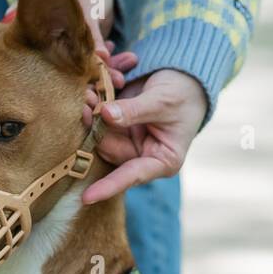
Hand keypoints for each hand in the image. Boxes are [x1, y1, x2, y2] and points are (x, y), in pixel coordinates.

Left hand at [81, 69, 207, 203]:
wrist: (186, 75)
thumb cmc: (184, 93)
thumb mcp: (163, 101)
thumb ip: (134, 110)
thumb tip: (104, 115)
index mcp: (161, 160)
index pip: (132, 176)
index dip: (108, 186)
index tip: (86, 197)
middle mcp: (141, 155)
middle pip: (108, 149)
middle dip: (95, 126)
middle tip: (87, 98)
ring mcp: (127, 140)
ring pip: (99, 132)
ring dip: (93, 110)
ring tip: (90, 89)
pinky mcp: (117, 125)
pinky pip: (99, 117)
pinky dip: (98, 99)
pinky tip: (102, 81)